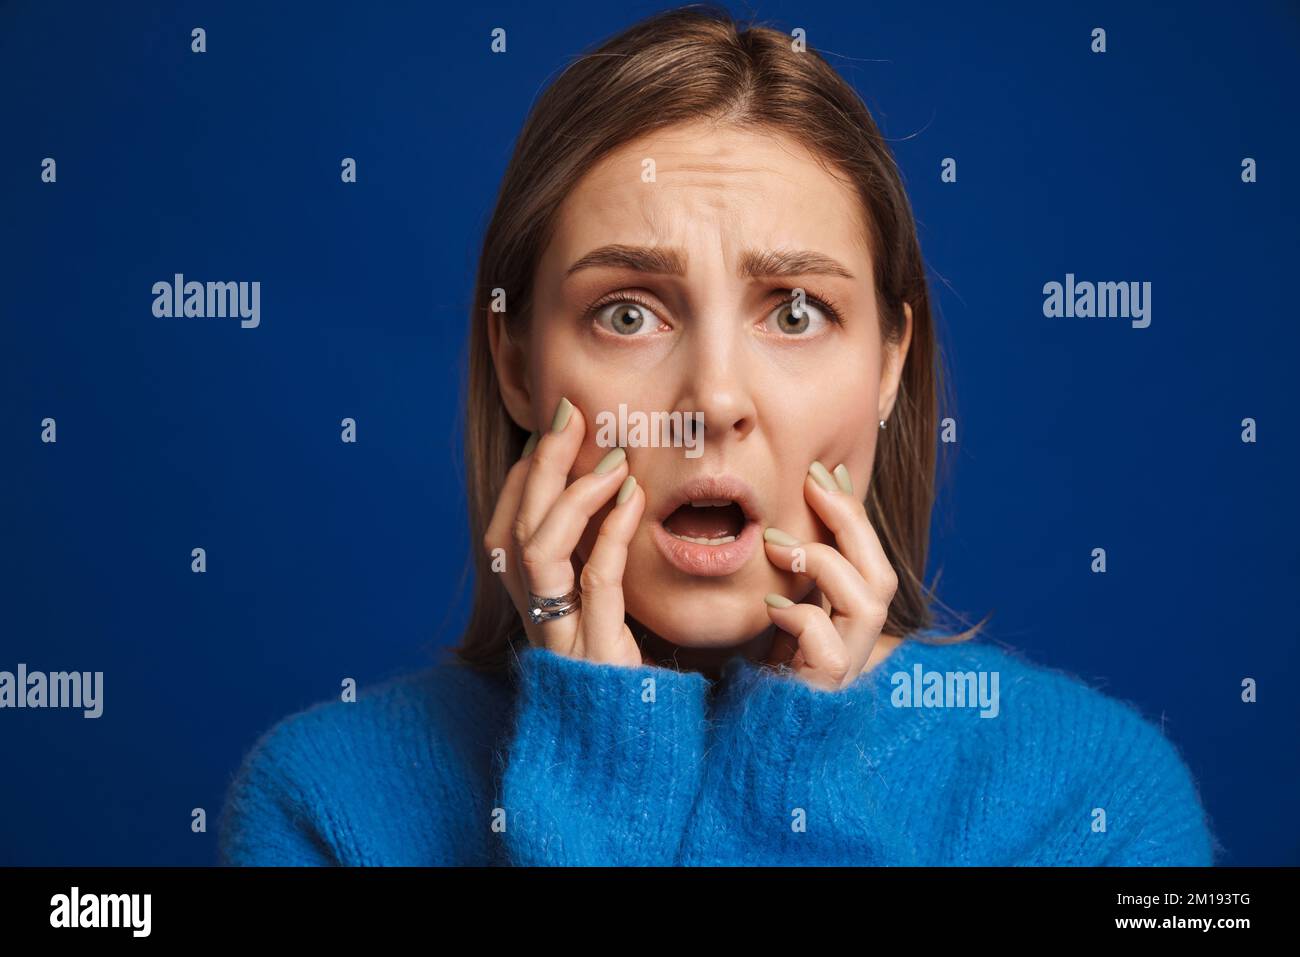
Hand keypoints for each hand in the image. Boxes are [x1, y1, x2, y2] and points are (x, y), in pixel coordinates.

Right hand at [483, 395, 649, 667]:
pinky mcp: (597, 658)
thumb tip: (617, 495)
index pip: (507, 529)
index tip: (557, 429)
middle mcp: (536, 623)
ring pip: (535, 553)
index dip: (526, 475)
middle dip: (541, 466)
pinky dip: (611, 533)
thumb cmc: (634, 682)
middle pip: (513, 531)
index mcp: (535, 610)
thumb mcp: (612, 615)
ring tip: (612, 458)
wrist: (643, 754)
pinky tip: (633, 499)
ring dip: (570, 495)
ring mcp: (561, 641)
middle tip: (571, 414)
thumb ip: (602, 563)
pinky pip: (594, 582)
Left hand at [759, 460, 899, 689]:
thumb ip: (781, 576)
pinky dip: (803, 617)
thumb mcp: (768, 616)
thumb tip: (773, 515)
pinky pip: (829, 648)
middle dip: (850, 519)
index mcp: (844, 622)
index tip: (826, 469)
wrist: (734, 744)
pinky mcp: (821, 694)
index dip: (852, 511)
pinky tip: (770, 605)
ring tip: (775, 542)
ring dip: (823, 560)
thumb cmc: (744, 678)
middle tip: (810, 481)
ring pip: (870, 601)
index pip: (866, 557)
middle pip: (881, 573)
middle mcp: (855, 646)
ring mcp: (844, 672)